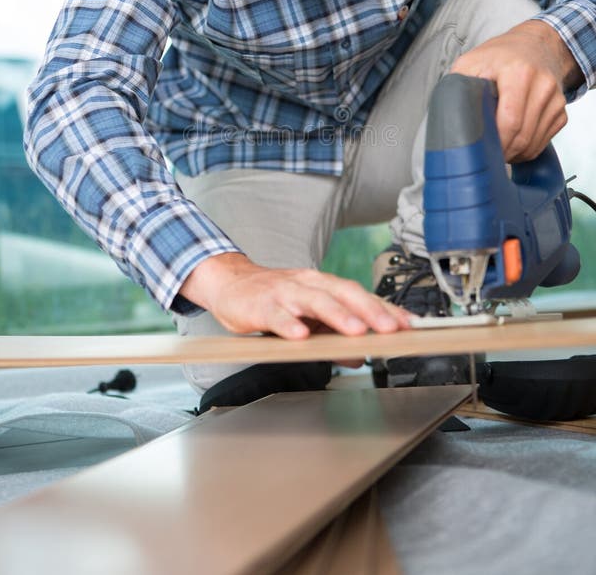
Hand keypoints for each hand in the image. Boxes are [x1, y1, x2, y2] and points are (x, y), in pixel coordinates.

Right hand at [180, 252, 412, 339]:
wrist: (231, 283)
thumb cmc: (273, 300)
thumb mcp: (307, 318)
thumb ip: (334, 335)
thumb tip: (359, 356)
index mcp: (323, 285)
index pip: (361, 295)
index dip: (385, 309)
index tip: (409, 325)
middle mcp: (308, 284)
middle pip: (344, 294)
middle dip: (370, 311)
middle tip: (390, 329)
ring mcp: (285, 293)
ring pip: (315, 301)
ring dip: (338, 316)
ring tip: (357, 332)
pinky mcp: (261, 304)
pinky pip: (277, 315)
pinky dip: (290, 324)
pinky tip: (301, 336)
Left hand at [450, 19, 581, 160]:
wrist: (535, 44)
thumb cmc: (500, 56)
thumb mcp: (472, 61)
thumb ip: (458, 86)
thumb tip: (448, 115)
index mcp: (517, 72)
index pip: (510, 120)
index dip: (496, 142)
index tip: (482, 149)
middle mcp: (541, 85)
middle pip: (523, 136)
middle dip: (503, 151)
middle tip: (487, 155)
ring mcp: (555, 98)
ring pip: (534, 143)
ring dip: (514, 153)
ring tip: (498, 150)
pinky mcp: (561, 110)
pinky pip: (545, 140)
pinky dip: (528, 149)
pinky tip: (514, 142)